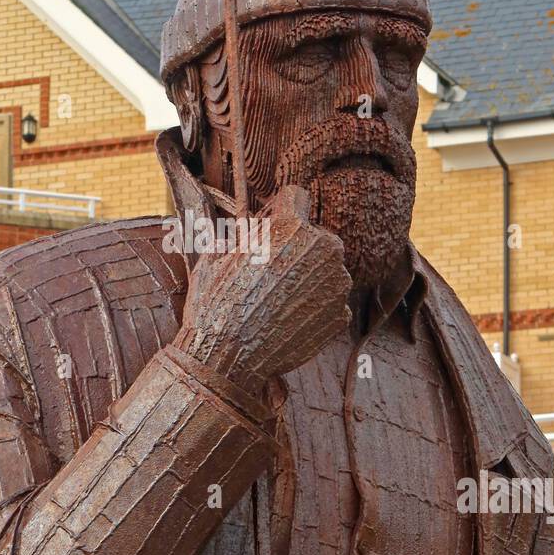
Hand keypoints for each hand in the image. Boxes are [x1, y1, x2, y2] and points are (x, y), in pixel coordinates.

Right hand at [172, 184, 351, 395]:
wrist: (227, 358)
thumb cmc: (215, 304)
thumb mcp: (213, 258)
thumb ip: (234, 237)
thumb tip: (235, 233)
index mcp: (290, 227)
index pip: (296, 196)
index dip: (280, 208)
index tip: (272, 222)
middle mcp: (322, 249)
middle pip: (316, 235)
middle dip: (297, 247)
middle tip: (271, 270)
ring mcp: (336, 284)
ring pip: (325, 270)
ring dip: (307, 278)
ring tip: (277, 300)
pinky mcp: (339, 315)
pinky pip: (329, 301)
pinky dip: (313, 307)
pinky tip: (287, 320)